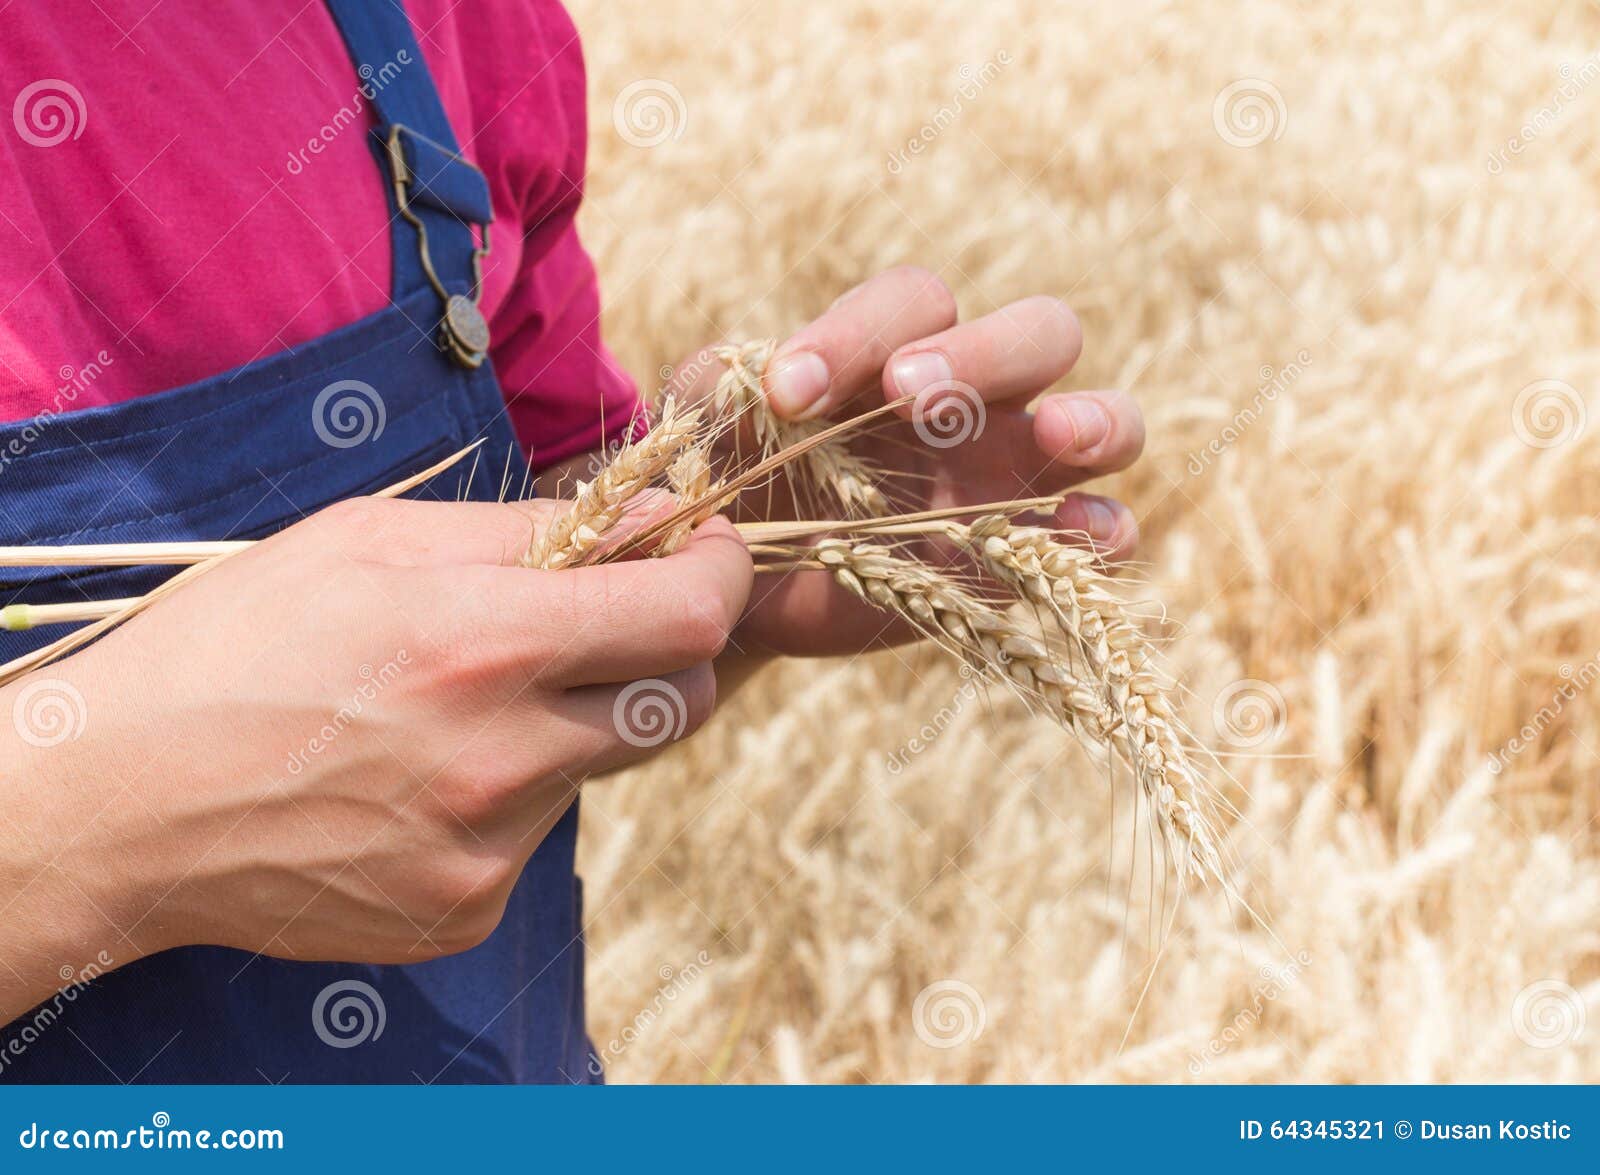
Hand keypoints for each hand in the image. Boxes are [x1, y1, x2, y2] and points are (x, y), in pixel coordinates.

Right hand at [0, 497, 750, 1020]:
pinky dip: (511, 792)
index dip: (720, 578)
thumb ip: (531, 531)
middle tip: (607, 621)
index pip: (687, 620)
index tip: (706, 555)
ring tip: (463, 703)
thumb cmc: (238, 643)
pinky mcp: (464, 910)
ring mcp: (487, 849)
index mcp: (482, 643)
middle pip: (676, 704)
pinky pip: (538, 835)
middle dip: (667, 651)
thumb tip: (655, 522)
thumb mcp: (372, 540)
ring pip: (602, 767)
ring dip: (573, 721)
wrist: (120, 801)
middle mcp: (502, 758)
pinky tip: (421, 775)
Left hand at [681, 266, 1144, 656]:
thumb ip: (720, 388)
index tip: (787, 395)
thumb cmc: (731, 483)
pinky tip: (1074, 532)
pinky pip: (1106, 529)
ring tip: (1054, 434)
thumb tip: (750, 378)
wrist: (741, 588)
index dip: (856, 334)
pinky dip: (1106, 527)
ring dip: (1093, 418)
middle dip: (984, 354)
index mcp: (902, 347)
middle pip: (1040, 332)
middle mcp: (980, 397)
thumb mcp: (707, 430)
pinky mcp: (1031, 555)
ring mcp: (1020, 474)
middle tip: (909, 396)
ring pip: (1109, 414)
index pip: (915, 302)